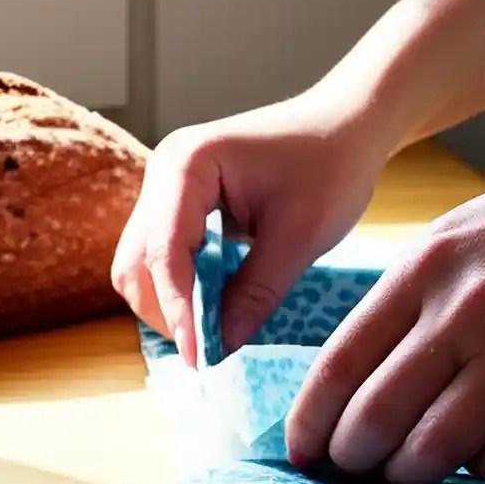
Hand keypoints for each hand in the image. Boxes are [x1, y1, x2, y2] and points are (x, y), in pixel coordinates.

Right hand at [111, 93, 389, 366]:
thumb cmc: (332, 167)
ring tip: (211, 333)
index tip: (198, 357)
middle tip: (206, 351)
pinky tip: (213, 308)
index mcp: (186, 166)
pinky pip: (163, 257)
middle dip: (166, 310)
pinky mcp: (179, 204)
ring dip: (169, 303)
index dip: (178, 310)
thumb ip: (256, 293)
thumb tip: (221, 346)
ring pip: (142, 264)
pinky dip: (181, 289)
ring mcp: (166, 188)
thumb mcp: (301, 237)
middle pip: (137, 261)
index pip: (166, 252)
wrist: (347, 125)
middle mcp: (163, 173)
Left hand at [285, 125, 484, 483]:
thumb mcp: (459, 233)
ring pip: (439, 444)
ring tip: (411, 474)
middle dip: (354, 458)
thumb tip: (361, 376)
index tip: (302, 454)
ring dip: (413, 473)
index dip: (312, 421)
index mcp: (424, 268)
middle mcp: (466, 308)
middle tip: (355, 472)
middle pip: (379, 416)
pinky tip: (483, 460)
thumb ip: (409, 299)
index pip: (340, 364)